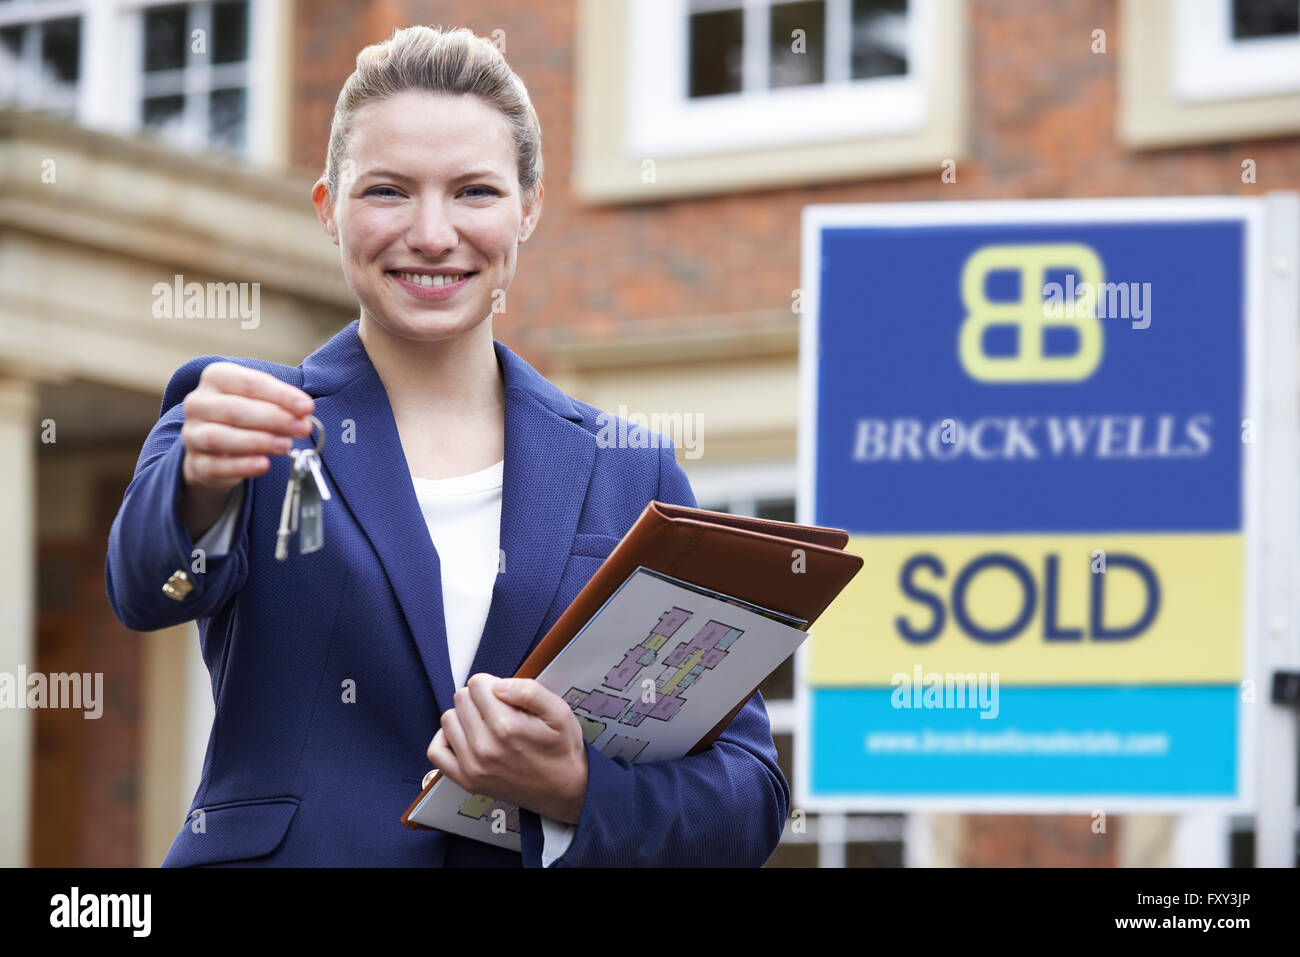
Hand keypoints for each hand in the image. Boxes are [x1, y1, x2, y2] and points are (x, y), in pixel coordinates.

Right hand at [178, 362, 313, 537]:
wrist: (215, 449)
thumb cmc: (245, 417)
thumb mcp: (263, 402)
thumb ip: (282, 405)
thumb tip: (304, 414)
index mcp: (216, 378)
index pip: (249, 383)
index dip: (281, 395)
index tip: (307, 407)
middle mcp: (198, 404)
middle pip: (234, 409)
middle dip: (273, 419)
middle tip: (302, 428)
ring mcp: (192, 434)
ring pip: (219, 437)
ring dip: (257, 442)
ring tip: (285, 445)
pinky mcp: (195, 463)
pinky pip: (215, 466)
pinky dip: (241, 466)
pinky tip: (263, 465)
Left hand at [428, 674, 588, 823]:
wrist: (565, 790)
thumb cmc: (561, 750)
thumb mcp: (559, 712)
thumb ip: (530, 691)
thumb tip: (499, 684)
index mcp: (507, 726)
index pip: (477, 684)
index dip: (493, 684)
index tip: (506, 695)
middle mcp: (485, 747)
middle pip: (461, 698)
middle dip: (479, 697)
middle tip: (500, 710)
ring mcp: (472, 766)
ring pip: (448, 719)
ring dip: (464, 716)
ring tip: (486, 723)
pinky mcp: (466, 780)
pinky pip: (437, 751)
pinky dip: (446, 738)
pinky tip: (464, 736)